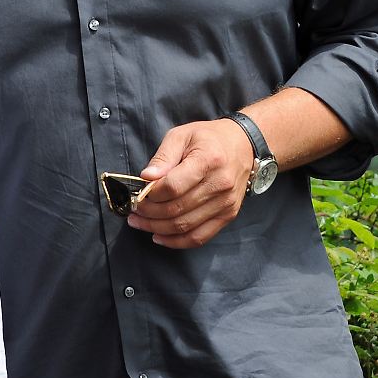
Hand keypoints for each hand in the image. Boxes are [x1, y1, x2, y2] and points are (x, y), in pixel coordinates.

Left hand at [128, 118, 254, 248]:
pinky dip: (177, 241)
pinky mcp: (228, 215)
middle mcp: (220, 184)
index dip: (151, 194)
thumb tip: (146, 177)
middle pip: (177, 209)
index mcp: (208, 160)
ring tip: (140, 223)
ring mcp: (226, 203)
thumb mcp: (182, 135)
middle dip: (149, 214)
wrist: (244, 145)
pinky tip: (159, 236)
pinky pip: (200, 237)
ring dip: (157, 228)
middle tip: (134, 211)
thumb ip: (163, 157)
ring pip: (185, 226)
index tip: (139, 193)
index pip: (173, 187)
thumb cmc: (209, 138)